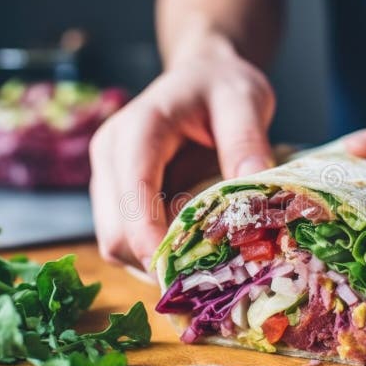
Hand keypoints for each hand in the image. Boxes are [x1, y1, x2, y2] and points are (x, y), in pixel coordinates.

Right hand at [89, 37, 274, 269]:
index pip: (130, 190)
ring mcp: (110, 181)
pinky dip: (158, 259)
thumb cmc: (221, 86)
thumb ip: (246, 139)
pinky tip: (195, 264)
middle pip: (115, 231)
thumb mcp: (244, 99)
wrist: (203, 78)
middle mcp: (111, 157)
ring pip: (116, 245)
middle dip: (156, 263)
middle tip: (208, 288)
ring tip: (206, 279)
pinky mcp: (120, 200)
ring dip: (156, 267)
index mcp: (137, 130)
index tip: (182, 273)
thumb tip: (255, 190)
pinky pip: (129, 243)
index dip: (150, 235)